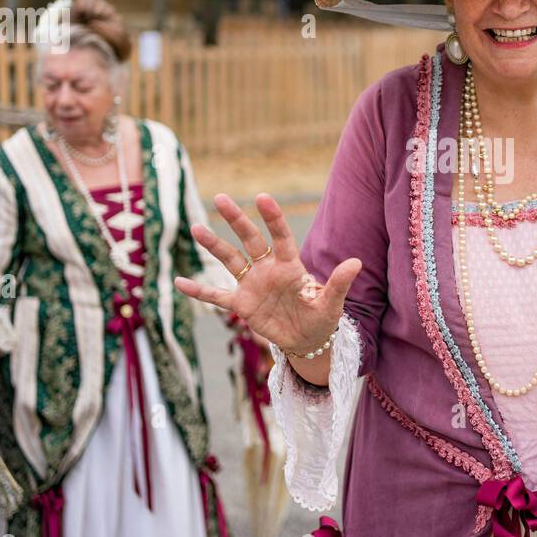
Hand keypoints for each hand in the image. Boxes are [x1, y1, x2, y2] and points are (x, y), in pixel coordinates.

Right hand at [173, 193, 361, 356]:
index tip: (262, 197)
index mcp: (290, 266)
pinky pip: (217, 296)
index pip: (280, 237)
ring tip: (196, 228)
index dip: (272, 218)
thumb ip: (339, 283)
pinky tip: (179, 282)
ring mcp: (252, 285)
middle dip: (236, 220)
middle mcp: (268, 269)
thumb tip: (356, 263)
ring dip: (213, 245)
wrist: (307, 339)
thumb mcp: (331, 303)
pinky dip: (199, 291)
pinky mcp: (242, 304)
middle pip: (250, 240)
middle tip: (221, 198)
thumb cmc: (321, 317)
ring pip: (230, 260)